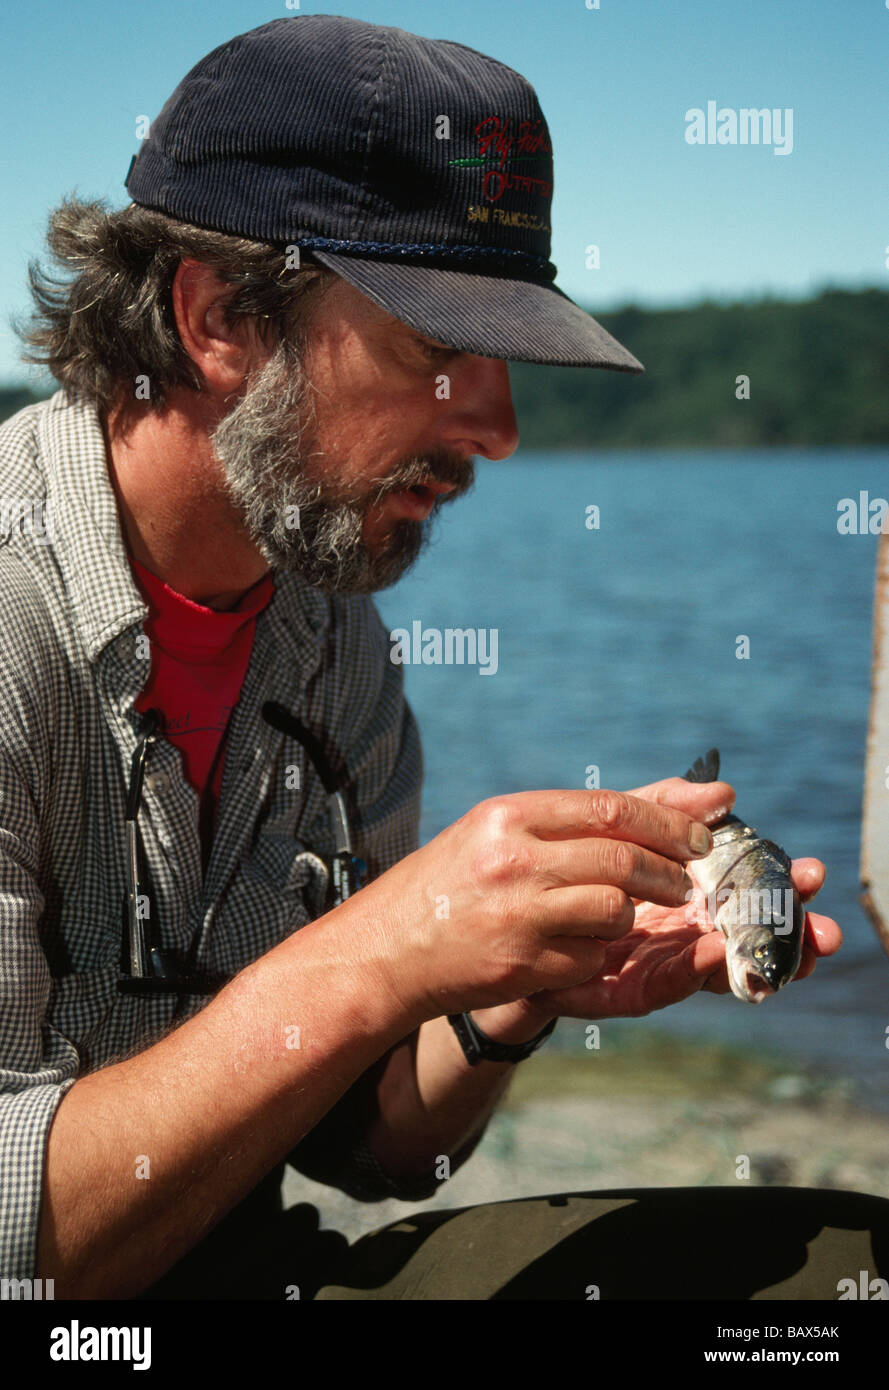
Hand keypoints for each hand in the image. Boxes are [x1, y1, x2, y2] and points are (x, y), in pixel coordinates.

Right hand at [344, 774, 736, 1027]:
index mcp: (510, 816)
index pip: (611, 807)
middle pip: (623, 861)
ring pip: (615, 910)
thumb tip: (699, 797)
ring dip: (629, 916)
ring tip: (616, 915)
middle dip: (668, 874)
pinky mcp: (522, 966)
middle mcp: (513, 860)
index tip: (703, 834)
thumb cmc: (456, 881)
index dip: (668, 822)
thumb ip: (587, 817)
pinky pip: (592, 956)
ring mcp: (517, 916)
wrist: (387, 949)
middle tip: (686, 882)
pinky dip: (595, 953)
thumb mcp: (502, 831)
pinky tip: (570, 947)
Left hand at [522, 781, 840, 1019]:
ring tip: (791, 951)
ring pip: (718, 965)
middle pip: (744, 934)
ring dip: (755, 958)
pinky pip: (662, 983)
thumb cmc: (554, 874)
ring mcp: (650, 962)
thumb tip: (722, 789)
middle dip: (788, 931)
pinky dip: (692, 972)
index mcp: (681, 892)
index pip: (745, 889)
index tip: (815, 875)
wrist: (486, 925)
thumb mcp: (605, 830)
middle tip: (826, 928)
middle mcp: (675, 931)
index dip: (781, 884)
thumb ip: (655, 809)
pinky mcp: (617, 989)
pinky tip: (715, 954)